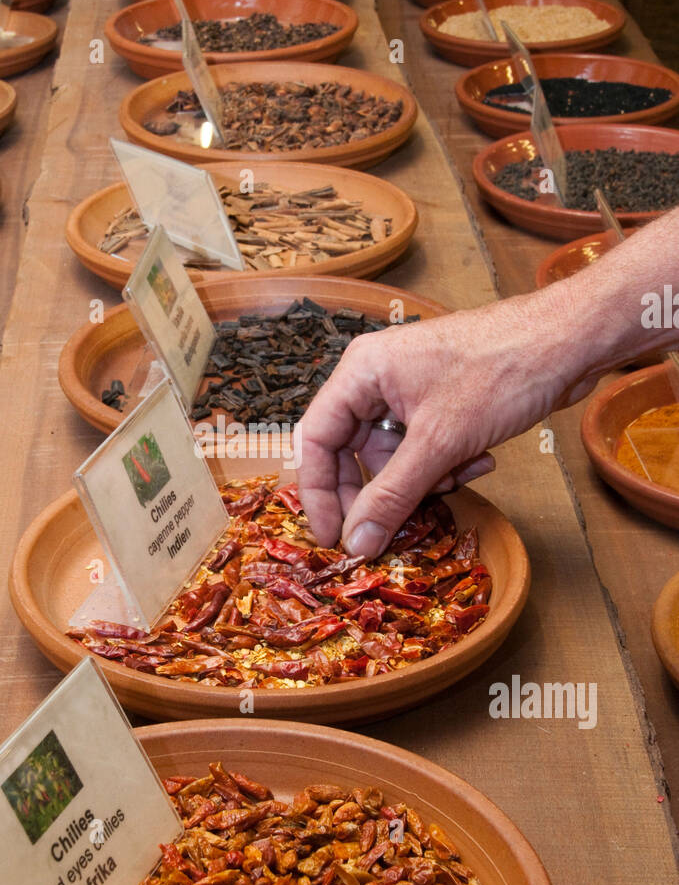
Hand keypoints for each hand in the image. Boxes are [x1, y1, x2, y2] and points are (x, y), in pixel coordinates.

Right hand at [297, 295, 582, 558]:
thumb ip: (392, 495)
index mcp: (361, 372)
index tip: (332, 538)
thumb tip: (356, 542)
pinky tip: (481, 461)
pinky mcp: (443, 403)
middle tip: (390, 531)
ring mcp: (411, 390)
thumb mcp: (439, 443)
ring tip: (459, 477)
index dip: (318, 493)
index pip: (315, 439)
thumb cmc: (501, 372)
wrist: (569, 342)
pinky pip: (426, 449)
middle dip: (380, 490)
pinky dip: (448, 465)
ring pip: (394, 456)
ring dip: (425, 480)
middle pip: (353, 452)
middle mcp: (378, 379)